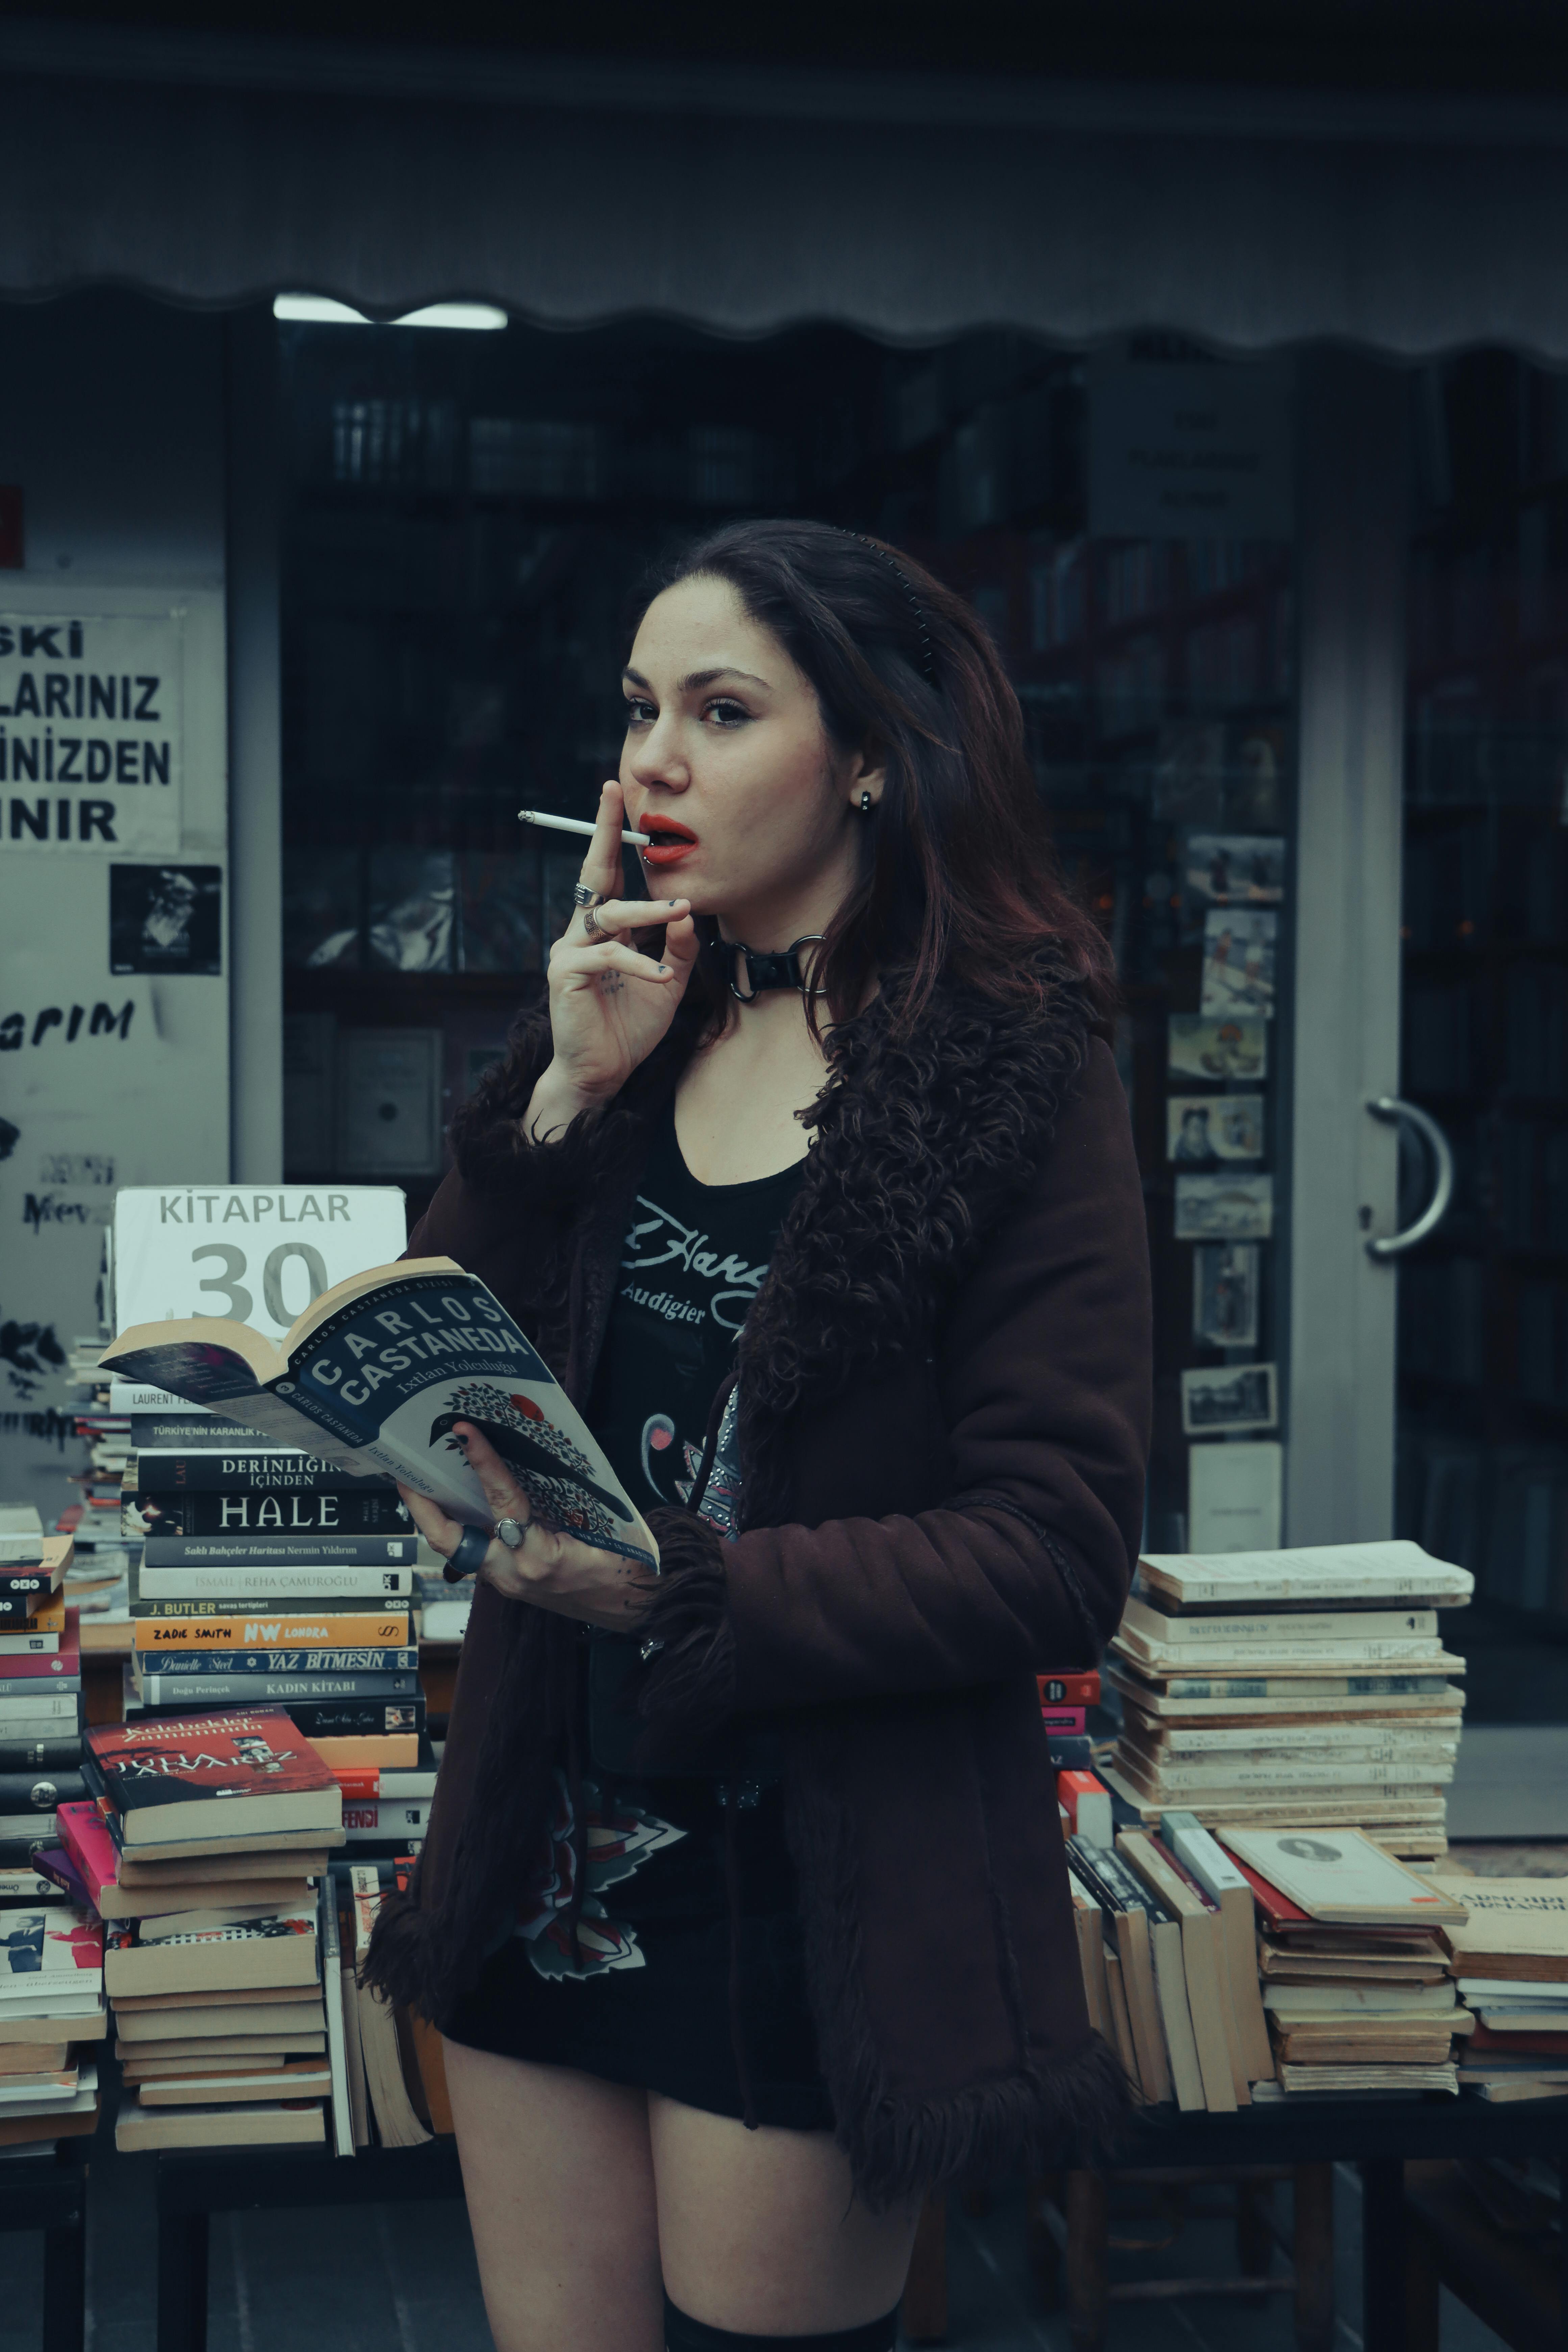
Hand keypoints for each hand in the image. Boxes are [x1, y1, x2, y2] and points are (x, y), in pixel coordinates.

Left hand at [397, 1422, 652, 1632]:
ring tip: (422, 1481)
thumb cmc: (626, 1567)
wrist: (636, 1609)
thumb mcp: (601, 1524)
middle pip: (449, 1539)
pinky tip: (461, 1503)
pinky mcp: (510, 1583)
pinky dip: (463, 1526)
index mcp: (539, 1558)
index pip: (502, 1501)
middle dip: (421, 1506)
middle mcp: (513, 1574)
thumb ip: (563, 1497)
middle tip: (404, 1470)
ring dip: (436, 1515)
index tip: (467, 1432)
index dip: (483, 1463)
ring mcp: (507, 1582)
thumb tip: (530, 1457)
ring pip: (456, 1547)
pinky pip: (475, 1551)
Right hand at [525, 780, 699, 1137]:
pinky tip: (663, 975)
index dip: (611, 836)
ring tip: (680, 910)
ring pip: (610, 916)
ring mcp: (568, 952)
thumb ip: (679, 948)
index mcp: (601, 931)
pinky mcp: (565, 975)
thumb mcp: (668, 982)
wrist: (601, 1073)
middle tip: (614, 795)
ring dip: (648, 911)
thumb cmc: (630, 1028)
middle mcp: (580, 934)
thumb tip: (690, 912)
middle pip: (594, 875)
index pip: (608, 875)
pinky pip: (608, 957)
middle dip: (603, 832)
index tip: (614, 793)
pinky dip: (640, 963)